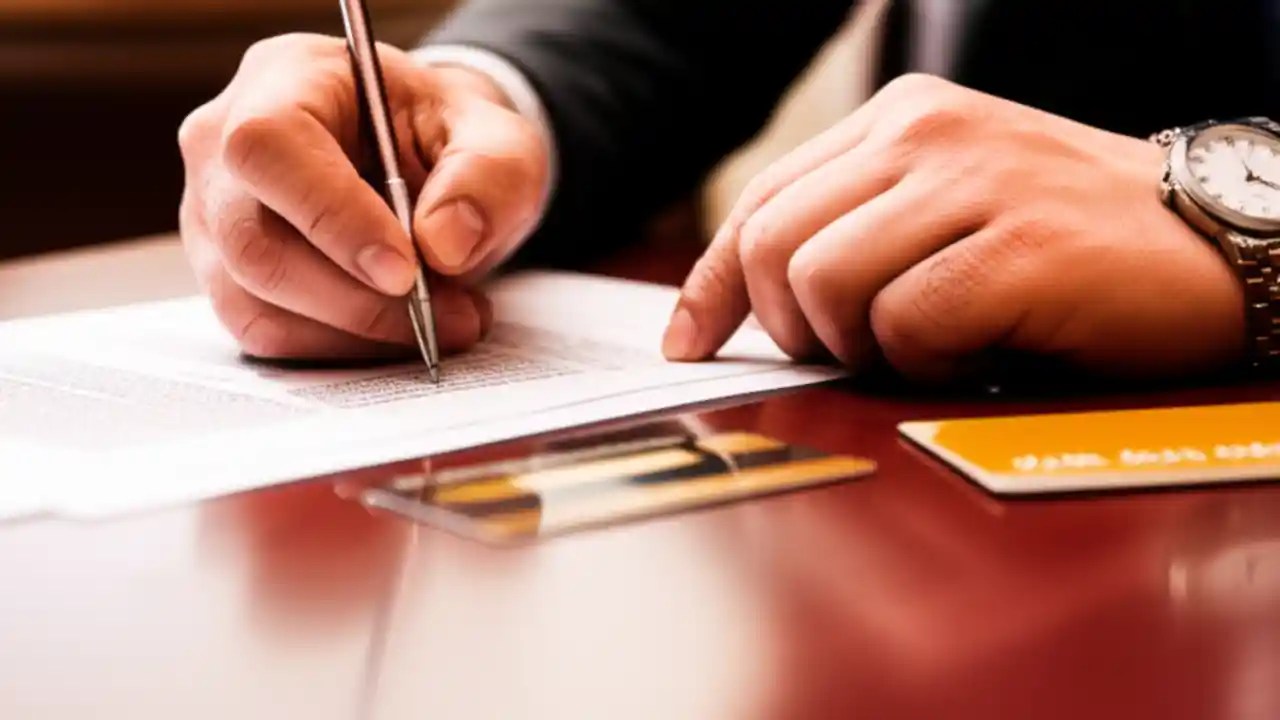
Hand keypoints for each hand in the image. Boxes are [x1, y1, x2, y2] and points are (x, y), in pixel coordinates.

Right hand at [179, 34, 549, 358]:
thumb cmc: (448, 140)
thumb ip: (488, 177)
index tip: (407, 271)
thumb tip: (444, 243)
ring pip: (258, 302)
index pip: (269, 146)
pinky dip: (342, 348)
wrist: (428, 164)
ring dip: (359, 331)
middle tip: (448, 314)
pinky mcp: (226, 277)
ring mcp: (213, 216)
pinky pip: (268, 334)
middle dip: (360, 299)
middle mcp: (223, 145)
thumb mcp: (498, 139)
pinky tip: (400, 331)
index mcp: (286, 77)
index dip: (332, 216)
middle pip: (256, 242)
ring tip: (443, 320)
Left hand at [663, 74, 1245, 381]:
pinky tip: (976, 347)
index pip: (761, 203)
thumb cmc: (1066, 241)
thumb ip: (851, 230)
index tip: (690, 341)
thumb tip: (742, 307)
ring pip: (823, 285)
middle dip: (787, 324)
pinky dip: (925, 362)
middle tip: (847, 351)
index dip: (713, 284)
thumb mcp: (944, 205)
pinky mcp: (1017, 247)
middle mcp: (927, 131)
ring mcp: (974, 182)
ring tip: (927, 342)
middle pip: (773, 246)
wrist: (1211, 242)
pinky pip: (905, 327)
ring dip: (860, 344)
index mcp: (898, 116)